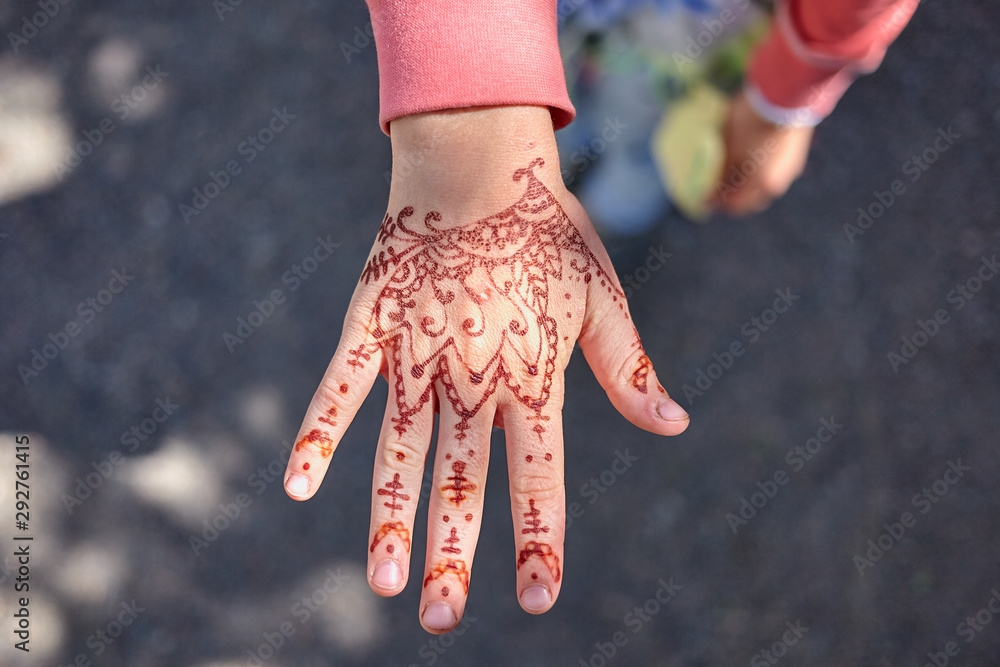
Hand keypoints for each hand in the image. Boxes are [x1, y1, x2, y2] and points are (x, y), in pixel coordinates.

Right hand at [282, 106, 689, 633]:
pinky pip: (339, 385)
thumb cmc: (548, 229)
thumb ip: (628, 369)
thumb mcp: (602, 297)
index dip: (539, 539)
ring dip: (390, 517)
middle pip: (462, 479)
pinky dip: (317, 433)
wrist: (481, 157)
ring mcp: (415, 351)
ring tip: (383, 580)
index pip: (538, 475)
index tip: (539, 599)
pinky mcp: (371, 323)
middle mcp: (472, 375)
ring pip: (400, 449)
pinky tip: (297, 486)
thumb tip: (676, 426)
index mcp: (532, 374)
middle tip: (441, 619)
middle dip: (455, 555)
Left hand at [709, 91, 813, 214]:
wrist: (785, 92)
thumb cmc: (750, 120)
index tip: (703, 196)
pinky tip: (752, 159)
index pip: (736, 205)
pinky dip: (760, 172)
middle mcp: (778, 182)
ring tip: (733, 172)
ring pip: (764, 186)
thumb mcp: (729, 147)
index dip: (717, 203)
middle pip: (752, 199)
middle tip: (717, 187)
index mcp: (761, 184)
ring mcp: (790, 168)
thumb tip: (710, 192)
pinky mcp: (796, 153)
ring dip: (748, 185)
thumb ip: (722, 173)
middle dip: (734, 196)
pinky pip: (774, 171)